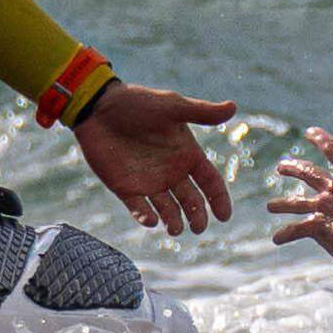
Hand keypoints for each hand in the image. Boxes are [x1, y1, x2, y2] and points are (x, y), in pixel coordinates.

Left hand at [74, 82, 238, 237]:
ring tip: (175, 229)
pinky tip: (151, 220)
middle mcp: (171, 172)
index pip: (210, 181)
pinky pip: (138, 208)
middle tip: (198, 228)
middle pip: (191, 201)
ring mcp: (149, 182)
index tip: (224, 216)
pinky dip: (144, 216)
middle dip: (197, 216)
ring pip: (167, 210)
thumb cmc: (137, 103)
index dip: (218, 198)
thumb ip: (201, 112)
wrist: (99, 107)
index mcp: (186, 154)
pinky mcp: (125, 188)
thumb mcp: (172, 107)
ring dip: (173, 221)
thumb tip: (234, 107)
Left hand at [270, 128, 332, 258]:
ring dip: (282, 203)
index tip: (310, 132)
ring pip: (295, 202)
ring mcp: (323, 207)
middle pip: (307, 172)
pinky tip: (276, 239)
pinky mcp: (316, 226)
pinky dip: (285, 235)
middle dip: (293, 168)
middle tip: (281, 167)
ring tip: (270, 206)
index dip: (321, 139)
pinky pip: (296, 230)